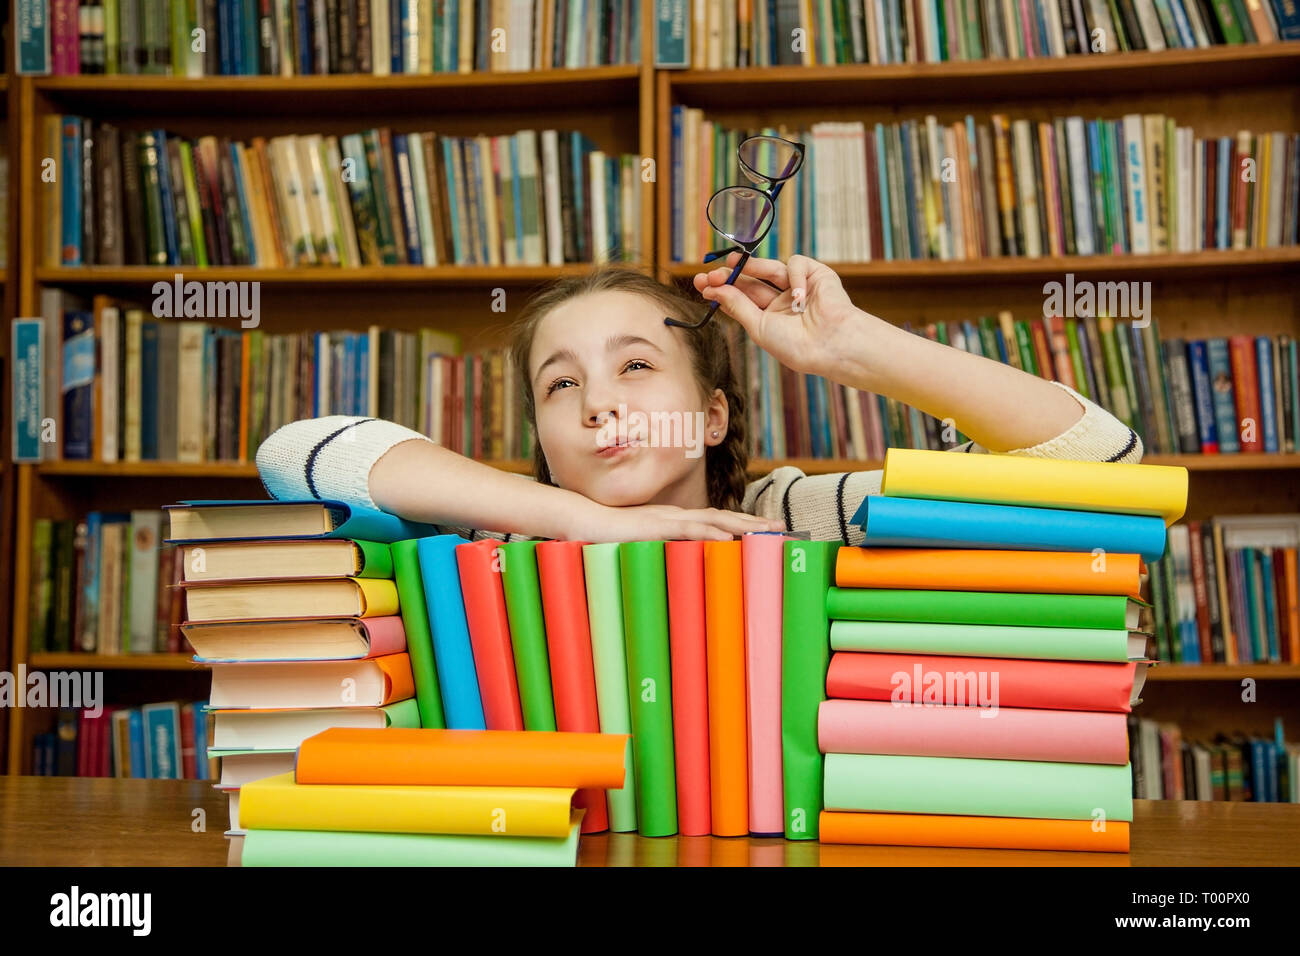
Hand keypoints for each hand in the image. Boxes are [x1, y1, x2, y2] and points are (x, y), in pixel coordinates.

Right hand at [564, 499, 783, 542]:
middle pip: (724, 515)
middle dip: (754, 521)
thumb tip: (681, 569)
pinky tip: (730, 535)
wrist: (582, 521)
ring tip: (767, 530)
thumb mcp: (643, 547)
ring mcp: (668, 518)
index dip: (743, 523)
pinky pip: (690, 527)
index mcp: (676, 520)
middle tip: (784, 528)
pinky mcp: (657, 526)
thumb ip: (661, 553)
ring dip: (742, 522)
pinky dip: (712, 530)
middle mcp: (677, 515)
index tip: (769, 531)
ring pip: (714, 518)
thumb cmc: (609, 537)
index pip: (717, 519)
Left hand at [693, 252, 888, 383]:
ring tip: (737, 263)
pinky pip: (794, 264)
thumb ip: (737, 307)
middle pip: (749, 282)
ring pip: (769, 269)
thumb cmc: (797, 346)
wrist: (832, 345)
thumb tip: (713, 290)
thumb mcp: (759, 328)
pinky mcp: (815, 274)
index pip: (739, 299)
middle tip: (711, 272)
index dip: (720, 290)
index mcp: (768, 318)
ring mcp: (796, 287)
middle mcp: (780, 302)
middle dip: (729, 276)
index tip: (701, 283)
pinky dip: (793, 276)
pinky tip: (797, 296)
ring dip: (751, 266)